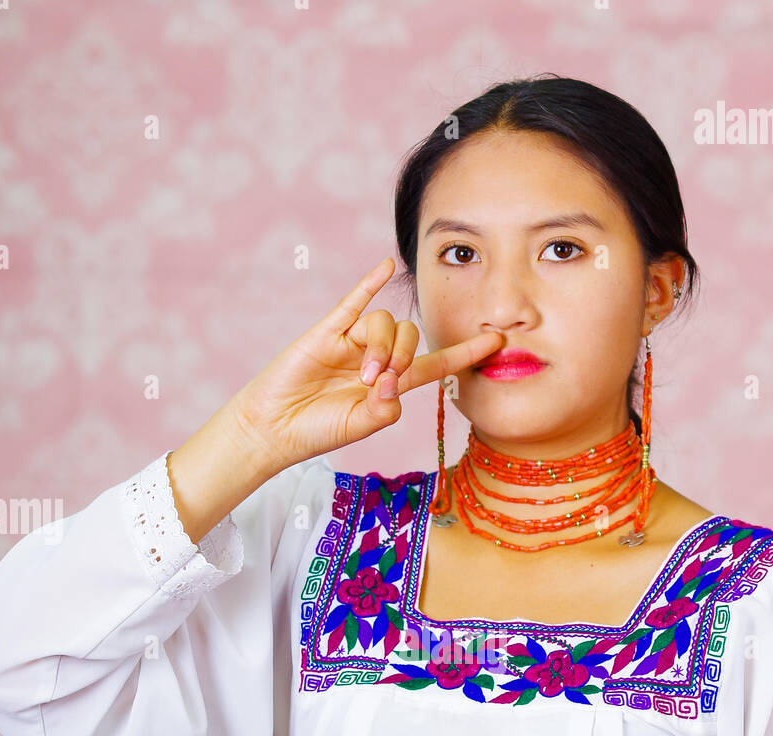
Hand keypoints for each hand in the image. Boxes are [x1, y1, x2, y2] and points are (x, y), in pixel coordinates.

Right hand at [227, 257, 504, 474]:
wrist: (275, 426)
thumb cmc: (318, 431)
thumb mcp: (361, 426)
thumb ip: (385, 407)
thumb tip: (394, 380)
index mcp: (392, 384)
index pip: (436, 364)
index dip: (465, 353)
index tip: (498, 341)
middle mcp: (377, 358)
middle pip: (411, 337)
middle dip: (403, 357)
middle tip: (379, 383)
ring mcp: (353, 342)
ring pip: (385, 324)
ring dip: (380, 348)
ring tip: (361, 376)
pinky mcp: (328, 331)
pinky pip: (355, 301)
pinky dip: (370, 283)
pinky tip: (386, 267)